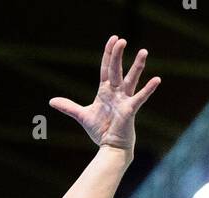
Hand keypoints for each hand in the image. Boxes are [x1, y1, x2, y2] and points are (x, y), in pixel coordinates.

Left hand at [49, 34, 160, 154]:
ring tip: (144, 51)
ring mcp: (124, 100)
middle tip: (121, 40)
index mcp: (105, 91)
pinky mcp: (130, 110)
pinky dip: (148, 89)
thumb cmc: (100, 131)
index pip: (106, 68)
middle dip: (118, 55)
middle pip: (116, 70)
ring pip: (131, 79)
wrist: (110, 148)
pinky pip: (140, 97)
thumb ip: (68, 107)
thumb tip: (52, 101)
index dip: (108, 54)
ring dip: (137, 66)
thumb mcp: (82, 116)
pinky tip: (156, 80)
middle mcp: (116, 92)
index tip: (113, 39)